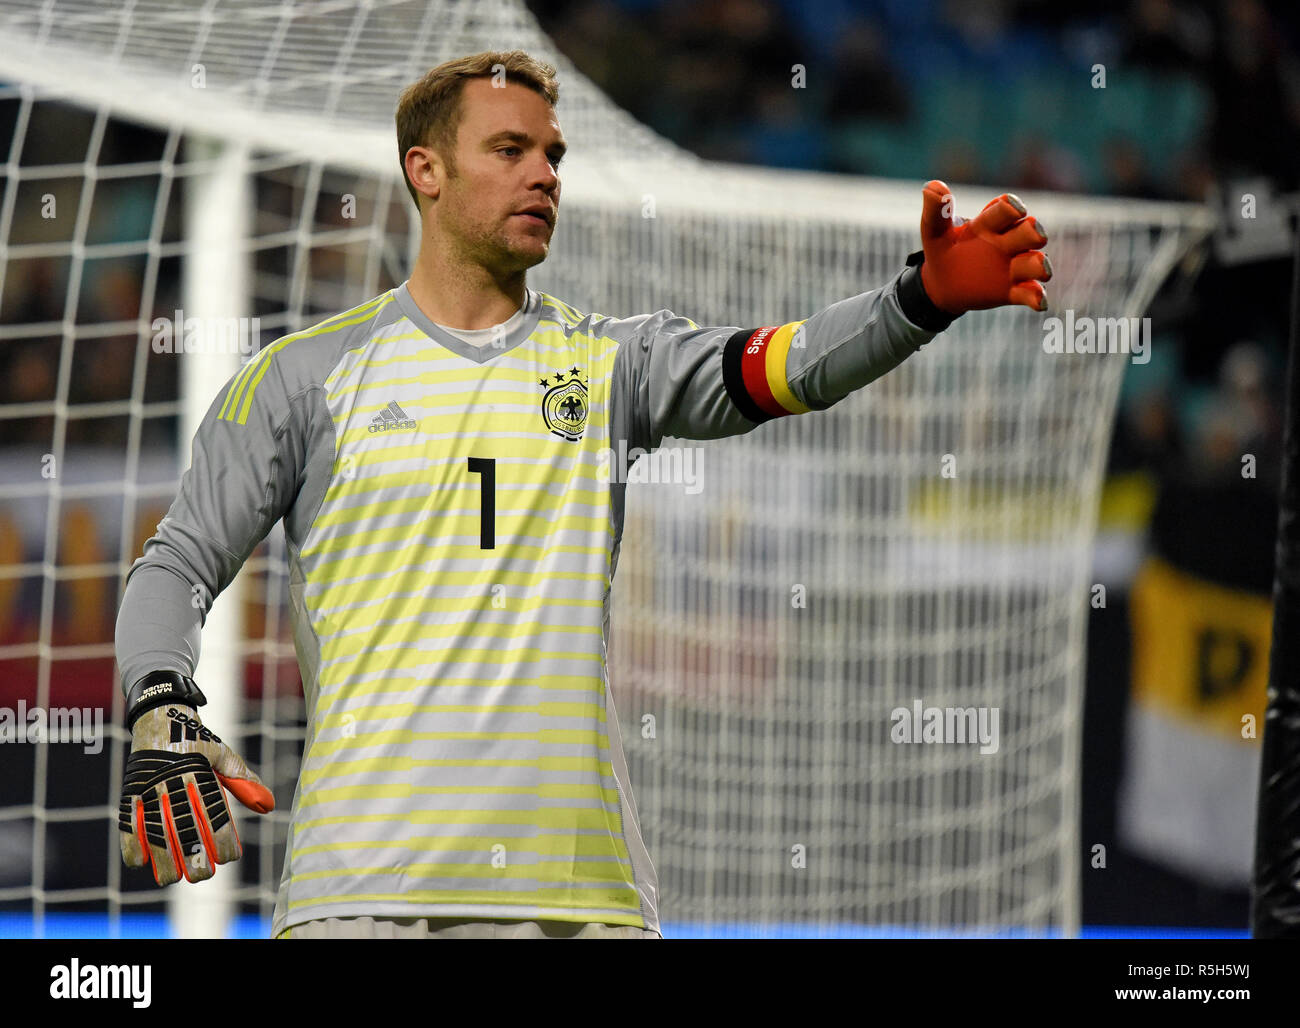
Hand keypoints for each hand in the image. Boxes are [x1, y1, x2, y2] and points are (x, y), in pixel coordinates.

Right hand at [118, 704, 273, 885]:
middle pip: (184, 829)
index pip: (214, 815)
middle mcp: (175, 783)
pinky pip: (128, 823)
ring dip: (163, 860)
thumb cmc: (198, 740)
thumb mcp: (223, 755)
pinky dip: (131, 844)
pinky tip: (140, 863)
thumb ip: (244, 781)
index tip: (229, 858)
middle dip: (194, 858)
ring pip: (155, 832)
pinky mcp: (130, 791)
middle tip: (202, 876)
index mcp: (201, 775)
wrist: (161, 714)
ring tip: (172, 879)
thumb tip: (269, 806)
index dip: (222, 841)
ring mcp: (150, 788)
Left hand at [917, 179, 1051, 314]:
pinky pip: (1030, 293)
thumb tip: (932, 186)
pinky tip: (1039, 302)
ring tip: (1041, 268)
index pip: (1006, 210)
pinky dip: (1036, 297)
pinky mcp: (1012, 291)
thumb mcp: (934, 230)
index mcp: (990, 223)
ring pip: (1034, 263)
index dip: (1012, 207)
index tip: (1014, 208)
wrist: (942, 283)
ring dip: (1039, 264)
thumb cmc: (943, 249)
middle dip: (1034, 232)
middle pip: (1029, 232)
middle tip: (1035, 234)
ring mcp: (1013, 266)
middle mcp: (1008, 242)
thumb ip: (937, 210)